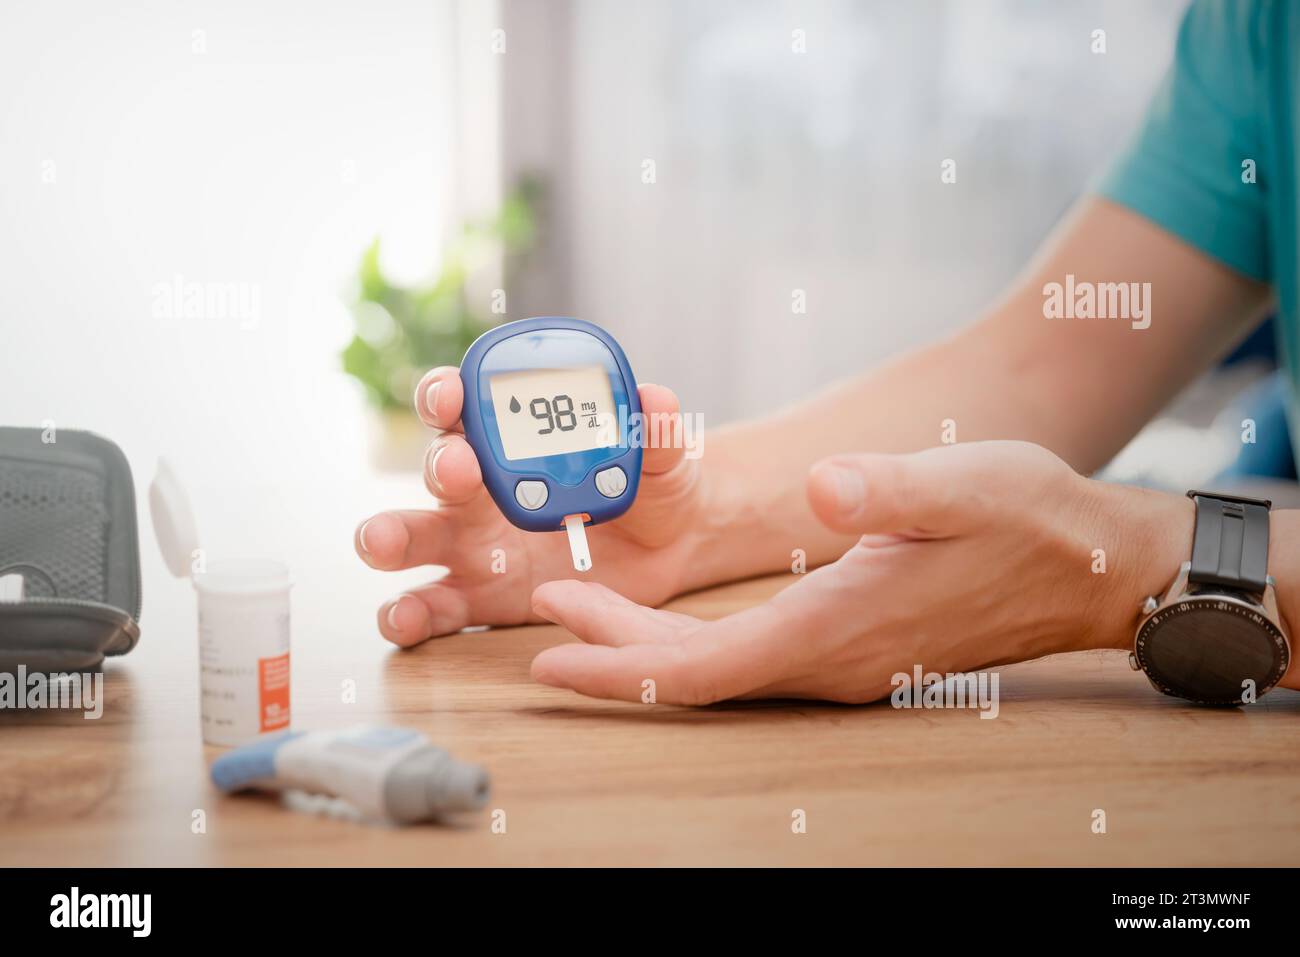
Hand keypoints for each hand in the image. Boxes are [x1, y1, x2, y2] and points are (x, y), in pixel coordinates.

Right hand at [355, 367, 706, 645]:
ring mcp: (475, 546)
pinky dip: (409, 614)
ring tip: (381, 542)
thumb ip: (657, 435)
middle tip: (457, 470)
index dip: (449, 394)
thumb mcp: (664, 461)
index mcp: (513, 441)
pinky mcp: (481, 597)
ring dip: (392, 536)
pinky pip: (436, 607)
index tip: (452, 395)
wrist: (667, 553)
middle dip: (439, 466)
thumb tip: (656, 400)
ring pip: (418, 538)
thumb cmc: (653, 489)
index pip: (467, 407)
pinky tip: (402, 620)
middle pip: (440, 470)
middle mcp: (482, 488)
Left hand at [528, 440, 1193, 704]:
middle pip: (699, 674)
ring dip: (646, 640)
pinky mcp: (850, 644)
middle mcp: (832, 662)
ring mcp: (842, 660)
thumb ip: (891, 490)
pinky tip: (667, 611)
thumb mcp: (964, 485)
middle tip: (547, 606)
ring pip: (721, 667)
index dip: (624, 666)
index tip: (552, 656)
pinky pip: (750, 656)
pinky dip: (691, 638)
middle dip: (615, 647)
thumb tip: (826, 489)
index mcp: (841, 628)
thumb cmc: (1029, 520)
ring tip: (581, 598)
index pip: (709, 668)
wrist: (1091, 565)